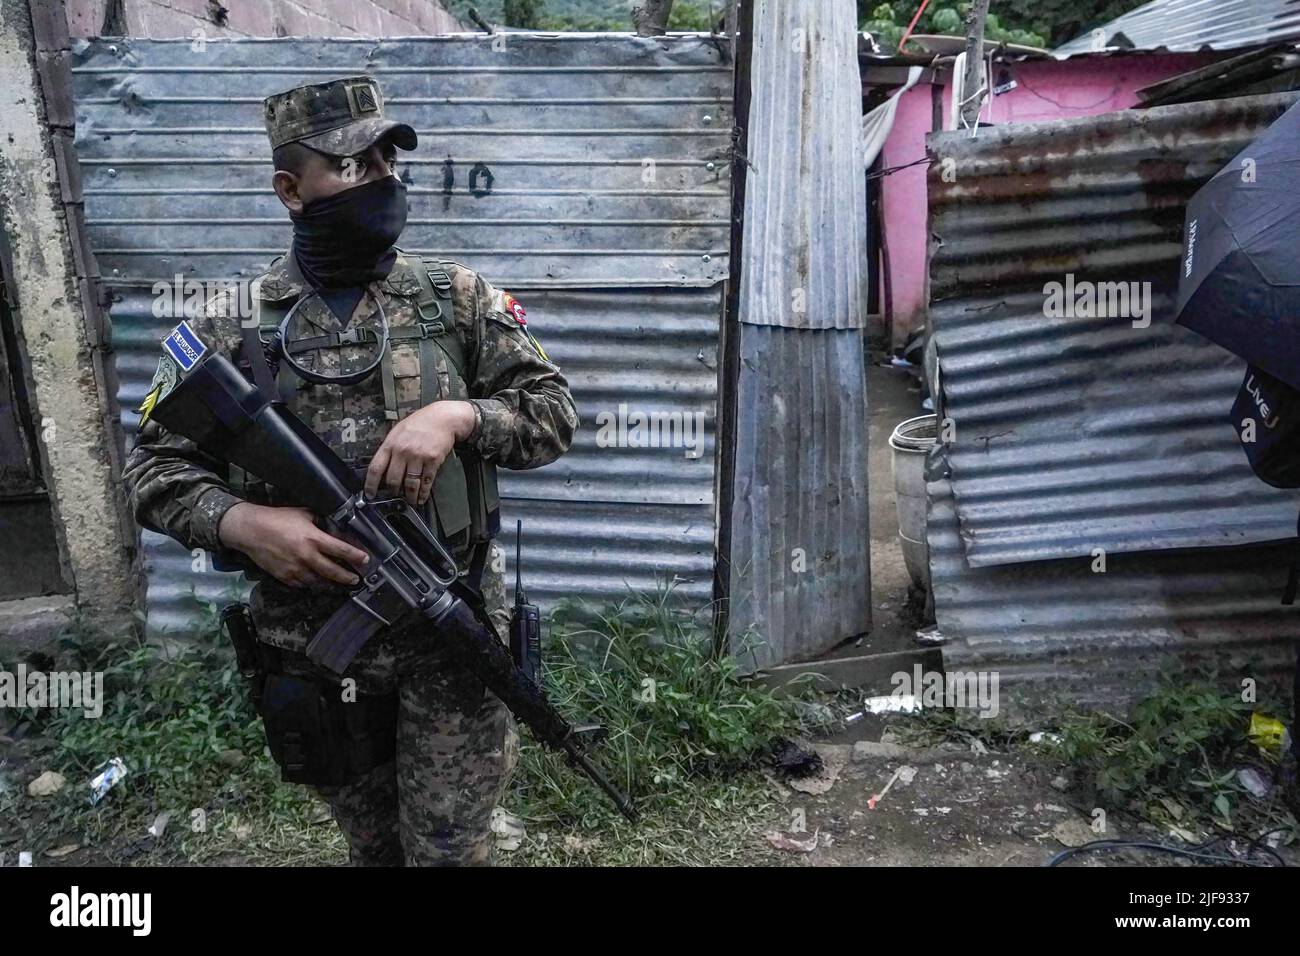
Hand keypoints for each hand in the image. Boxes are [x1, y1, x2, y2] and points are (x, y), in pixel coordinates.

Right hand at [218, 502, 369, 588]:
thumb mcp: (303, 514)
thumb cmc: (277, 519)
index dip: (356, 556)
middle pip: (333, 572)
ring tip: (337, 582)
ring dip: (329, 583)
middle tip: (356, 579)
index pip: (341, 550)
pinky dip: (310, 583)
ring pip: (318, 581)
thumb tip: (332, 526)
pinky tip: (315, 581)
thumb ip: (319, 522)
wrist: (251, 530)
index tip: (366, 560)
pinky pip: (302, 584)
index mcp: (313, 539)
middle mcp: (307, 556)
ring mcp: (295, 569)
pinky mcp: (284, 576)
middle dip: (347, 577)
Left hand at [365, 400, 476, 505]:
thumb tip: (382, 466)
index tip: (370, 494)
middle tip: (394, 496)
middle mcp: (402, 451)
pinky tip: (422, 497)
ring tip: (410, 501)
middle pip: (393, 480)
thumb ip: (390, 448)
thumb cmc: (421, 423)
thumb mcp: (398, 431)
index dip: (371, 484)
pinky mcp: (433, 460)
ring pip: (410, 483)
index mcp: (390, 444)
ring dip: (409, 496)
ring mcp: (418, 456)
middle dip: (393, 492)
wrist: (443, 417)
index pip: (376, 468)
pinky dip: (424, 492)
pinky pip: (426, 481)